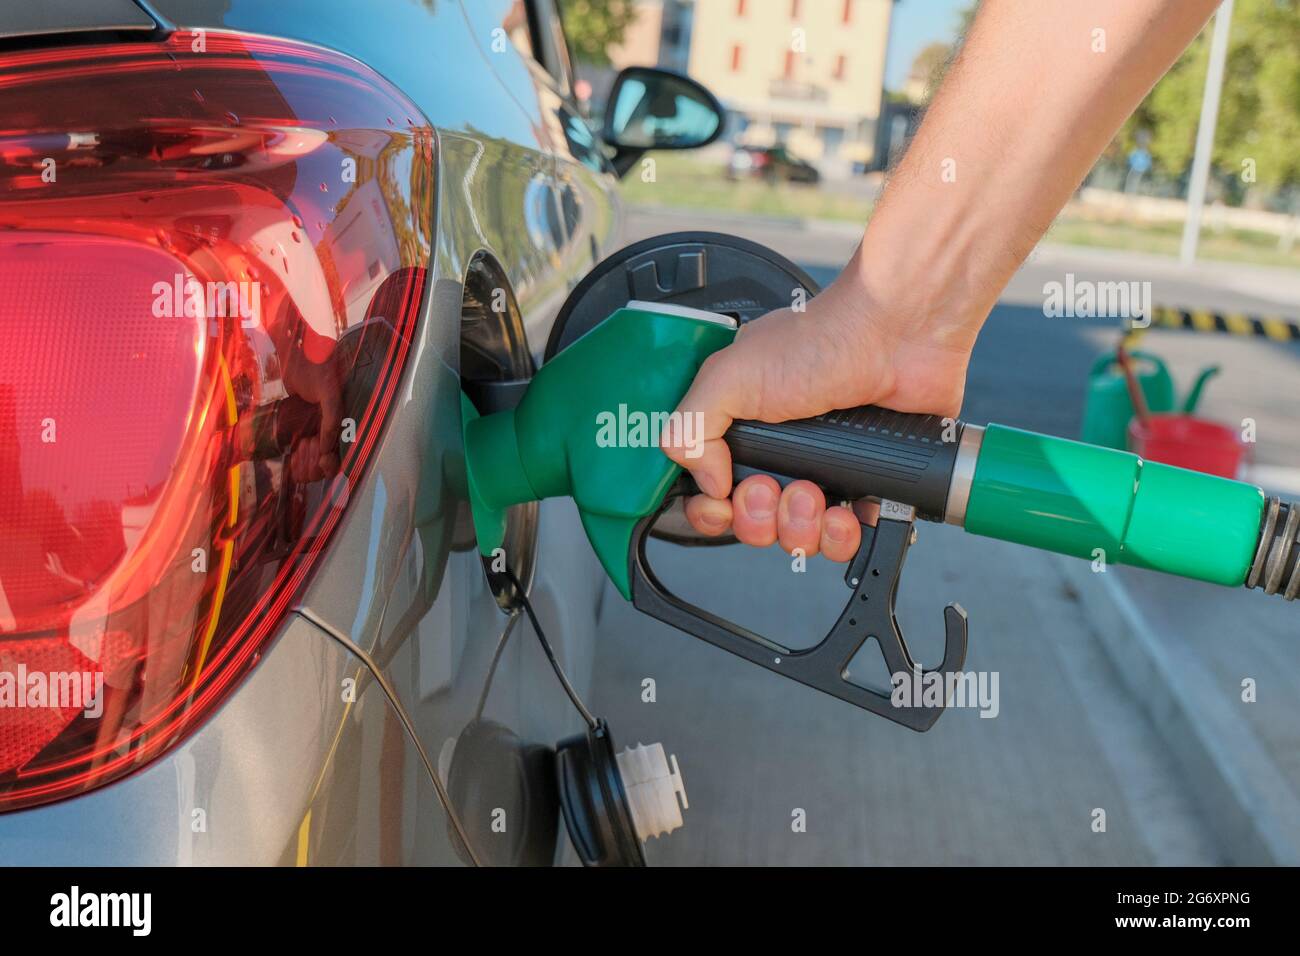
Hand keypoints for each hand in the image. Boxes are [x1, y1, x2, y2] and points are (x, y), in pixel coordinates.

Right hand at [660, 268, 971, 561]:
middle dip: (758, 518)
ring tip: (814, 494)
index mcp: (744, 428)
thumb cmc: (822, 341)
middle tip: (772, 487)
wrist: (899, 337)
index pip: (710, 492)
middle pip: (752, 523)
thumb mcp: (730, 375)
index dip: (712, 509)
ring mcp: (825, 471)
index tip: (723, 500)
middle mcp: (782, 453)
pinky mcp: (870, 485)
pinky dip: (843, 537)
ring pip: (798, 537)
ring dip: (800, 528)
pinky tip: (846, 513)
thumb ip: (691, 428)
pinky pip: (847, 538)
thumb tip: (706, 482)